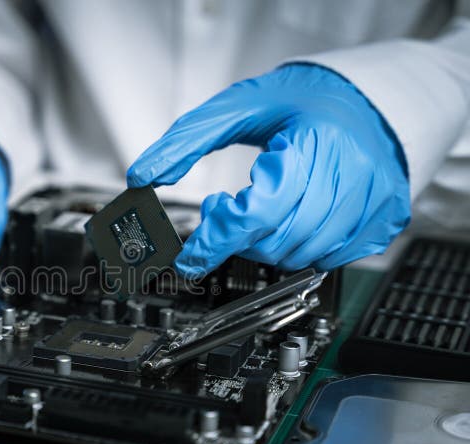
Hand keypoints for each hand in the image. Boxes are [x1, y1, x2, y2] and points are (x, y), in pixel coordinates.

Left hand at [127, 64, 409, 277]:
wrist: (365, 101)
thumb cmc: (304, 101)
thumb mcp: (239, 107)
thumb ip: (186, 141)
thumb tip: (144, 174)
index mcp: (315, 143)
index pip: (259, 212)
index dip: (217, 240)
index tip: (189, 258)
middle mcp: (351, 175)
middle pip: (279, 240)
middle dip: (237, 240)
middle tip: (222, 213)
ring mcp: (373, 201)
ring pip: (305, 257)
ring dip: (267, 247)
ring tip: (256, 213)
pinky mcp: (383, 219)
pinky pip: (334, 259)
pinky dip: (301, 250)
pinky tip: (290, 222)